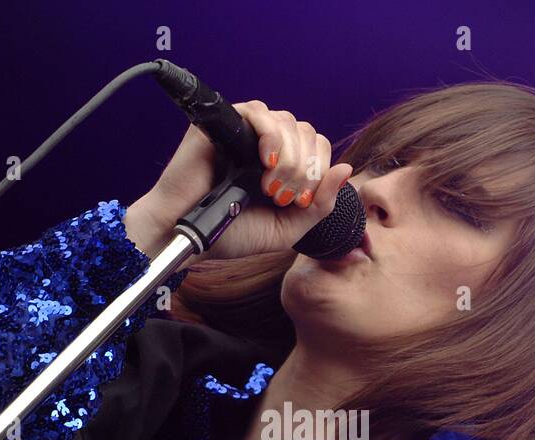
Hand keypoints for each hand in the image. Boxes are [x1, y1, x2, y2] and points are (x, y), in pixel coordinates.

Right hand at [125, 101, 353, 261]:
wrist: (188, 235)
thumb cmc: (230, 233)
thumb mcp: (286, 228)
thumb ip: (320, 205)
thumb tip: (347, 169)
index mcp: (283, 165)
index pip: (318, 147)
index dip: (318, 171)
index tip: (299, 201)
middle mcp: (266, 144)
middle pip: (307, 133)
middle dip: (304, 168)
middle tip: (282, 196)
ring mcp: (246, 132)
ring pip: (288, 122)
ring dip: (288, 157)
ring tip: (268, 186)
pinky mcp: (224, 123)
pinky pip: (258, 110)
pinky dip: (270, 134)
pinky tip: (264, 161)